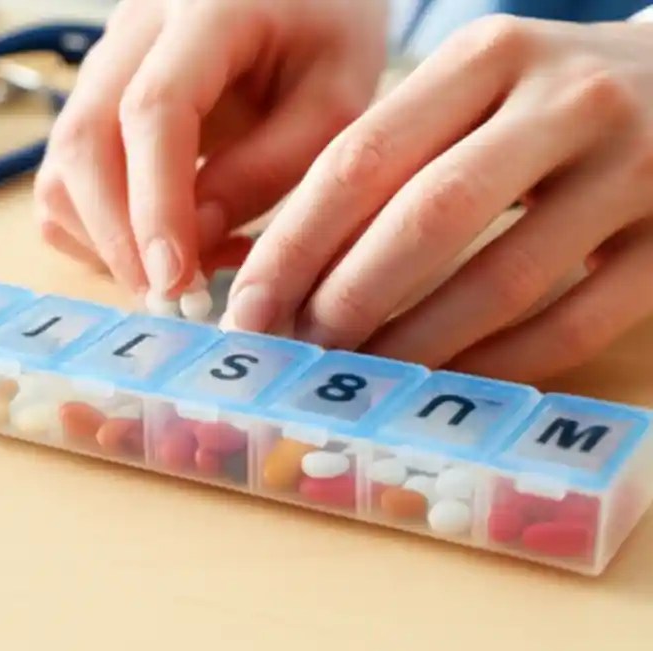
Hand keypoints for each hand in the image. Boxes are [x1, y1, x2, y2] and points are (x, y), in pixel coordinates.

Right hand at [33, 0, 388, 306]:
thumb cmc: (327, 32)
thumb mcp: (335, 97)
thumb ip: (270, 166)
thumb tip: (193, 241)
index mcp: (205, 10)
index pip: (153, 111)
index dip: (155, 203)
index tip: (175, 278)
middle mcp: (132, 30)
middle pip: (83, 141)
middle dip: (116, 237)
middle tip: (172, 299)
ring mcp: (101, 64)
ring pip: (60, 168)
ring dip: (105, 240)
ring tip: (187, 269)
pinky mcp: (90, 100)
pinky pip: (64, 183)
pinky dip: (98, 232)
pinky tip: (165, 242)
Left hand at [223, 15, 652, 382]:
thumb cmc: (550, 101)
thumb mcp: (474, 90)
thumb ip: (393, 154)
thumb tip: (283, 266)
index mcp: (487, 57)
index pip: (361, 157)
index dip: (293, 245)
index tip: (246, 307)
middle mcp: (565, 100)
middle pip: (426, 217)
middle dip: (345, 299)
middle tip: (298, 353)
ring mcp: (634, 168)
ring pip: (501, 278)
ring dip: (415, 343)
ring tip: (360, 378)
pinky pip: (575, 321)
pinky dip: (500, 363)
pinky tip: (447, 382)